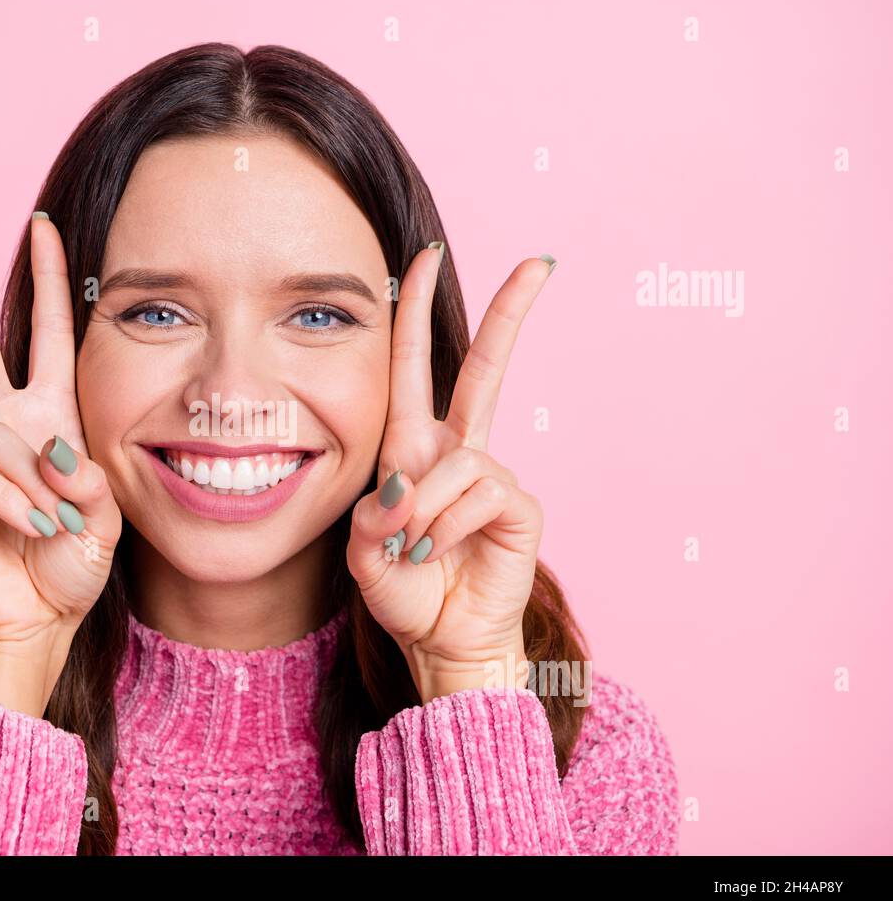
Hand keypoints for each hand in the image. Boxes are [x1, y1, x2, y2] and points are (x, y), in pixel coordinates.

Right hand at [0, 213, 121, 715]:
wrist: (36, 616)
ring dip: (30, 485)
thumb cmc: (69, 563)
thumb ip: (90, 479)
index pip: (47, 336)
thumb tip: (52, 452)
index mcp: (47, 417)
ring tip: (49, 524)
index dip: (50, 282)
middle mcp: (2, 423)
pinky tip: (21, 527)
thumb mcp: (105, 517)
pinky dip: (5, 502)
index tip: (44, 226)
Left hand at [346, 246, 555, 701]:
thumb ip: (373, 516)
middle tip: (537, 263)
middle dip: (509, 315)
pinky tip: (438, 554)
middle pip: (485, 371)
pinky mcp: (519, 508)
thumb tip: (405, 486)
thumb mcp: (364, 551)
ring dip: (423, 511)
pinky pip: (478, 497)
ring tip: (411, 551)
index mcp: (414, 450)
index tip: (423, 259)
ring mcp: (492, 478)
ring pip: (457, 463)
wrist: (441, 642)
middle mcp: (457, 454)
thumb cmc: (404, 591)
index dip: (417, 314)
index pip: (415, 368)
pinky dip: (445, 529)